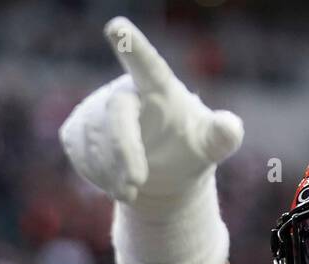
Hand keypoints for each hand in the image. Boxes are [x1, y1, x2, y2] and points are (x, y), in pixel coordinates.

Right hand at [59, 17, 242, 207]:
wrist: (165, 171)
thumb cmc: (190, 146)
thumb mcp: (210, 144)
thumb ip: (222, 135)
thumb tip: (231, 128)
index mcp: (158, 87)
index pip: (147, 65)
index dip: (132, 47)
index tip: (118, 27)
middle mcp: (123, 90)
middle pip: (117, 115)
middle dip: (124, 150)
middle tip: (137, 183)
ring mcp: (95, 108)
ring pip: (95, 139)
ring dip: (113, 172)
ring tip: (132, 191)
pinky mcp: (77, 128)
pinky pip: (80, 152)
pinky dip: (98, 175)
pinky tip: (116, 183)